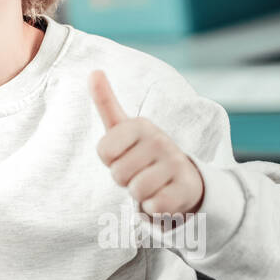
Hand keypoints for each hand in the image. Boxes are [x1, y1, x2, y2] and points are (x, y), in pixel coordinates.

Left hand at [89, 70, 204, 217]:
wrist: (183, 177)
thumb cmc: (142, 152)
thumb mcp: (123, 127)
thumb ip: (105, 101)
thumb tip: (93, 71)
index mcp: (140, 124)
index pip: (104, 151)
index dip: (110, 160)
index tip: (123, 154)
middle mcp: (160, 139)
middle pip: (118, 174)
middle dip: (125, 179)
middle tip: (139, 171)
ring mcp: (176, 163)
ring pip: (136, 191)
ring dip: (139, 194)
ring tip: (151, 182)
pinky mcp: (186, 188)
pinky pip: (153, 206)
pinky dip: (154, 208)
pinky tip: (164, 195)